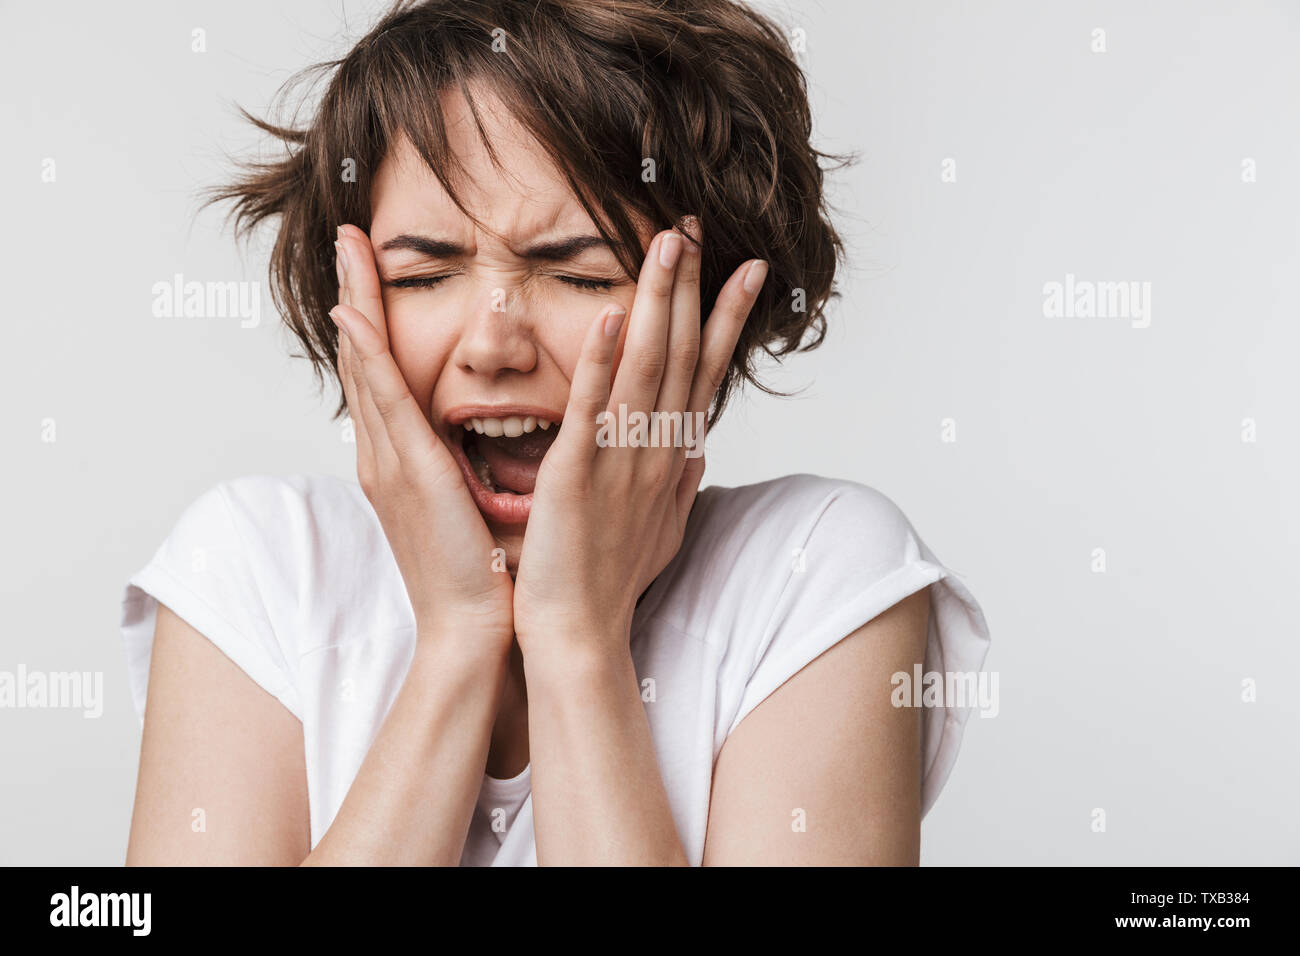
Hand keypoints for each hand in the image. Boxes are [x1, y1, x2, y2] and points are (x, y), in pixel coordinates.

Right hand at [329, 225, 514, 651]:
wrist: (473, 628)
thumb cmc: (478, 571)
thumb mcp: (465, 505)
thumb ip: (459, 466)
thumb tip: (470, 438)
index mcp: (399, 462)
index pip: (381, 376)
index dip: (371, 321)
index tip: (369, 271)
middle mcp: (384, 456)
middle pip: (363, 361)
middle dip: (354, 296)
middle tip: (347, 237)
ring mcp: (390, 464)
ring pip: (367, 370)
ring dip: (357, 306)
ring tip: (350, 250)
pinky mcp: (411, 475)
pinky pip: (388, 406)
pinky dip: (370, 360)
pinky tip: (359, 318)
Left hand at [512, 219, 767, 654]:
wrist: (581, 632)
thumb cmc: (614, 580)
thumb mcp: (663, 524)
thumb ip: (679, 478)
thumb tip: (696, 447)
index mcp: (672, 457)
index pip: (705, 373)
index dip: (725, 318)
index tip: (744, 269)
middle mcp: (656, 451)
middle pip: (682, 355)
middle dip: (692, 288)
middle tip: (694, 228)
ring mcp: (620, 460)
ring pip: (646, 368)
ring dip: (658, 305)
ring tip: (666, 248)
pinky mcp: (575, 474)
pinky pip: (593, 410)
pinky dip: (601, 364)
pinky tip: (607, 318)